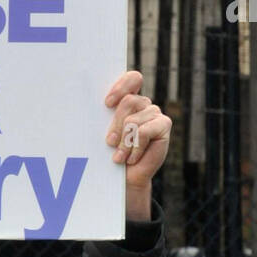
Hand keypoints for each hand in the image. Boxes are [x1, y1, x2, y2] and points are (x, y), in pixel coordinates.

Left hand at [104, 70, 171, 221]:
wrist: (125, 177)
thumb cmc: (111, 152)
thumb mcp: (105, 132)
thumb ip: (105, 117)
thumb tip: (91, 104)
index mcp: (129, 99)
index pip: (132, 79)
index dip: (121, 86)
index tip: (107, 104)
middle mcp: (144, 103)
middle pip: (129, 101)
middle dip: (116, 124)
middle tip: (109, 142)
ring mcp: (155, 113)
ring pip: (134, 120)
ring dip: (124, 142)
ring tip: (119, 156)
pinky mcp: (164, 125)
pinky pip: (144, 132)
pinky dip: (135, 147)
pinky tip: (132, 158)